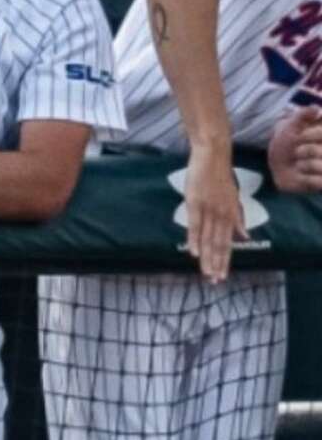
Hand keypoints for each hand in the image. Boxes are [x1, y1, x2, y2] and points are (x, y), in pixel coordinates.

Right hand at [182, 142, 245, 282]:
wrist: (212, 157)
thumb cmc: (220, 177)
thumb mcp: (234, 200)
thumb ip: (238, 219)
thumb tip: (245, 238)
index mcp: (231, 215)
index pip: (228, 243)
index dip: (225, 260)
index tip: (222, 275)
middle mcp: (222, 215)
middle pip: (218, 245)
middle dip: (216, 264)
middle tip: (213, 281)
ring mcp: (209, 210)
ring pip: (208, 239)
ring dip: (206, 258)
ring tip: (205, 273)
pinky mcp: (195, 203)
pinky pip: (195, 225)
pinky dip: (194, 240)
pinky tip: (194, 253)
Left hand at [270, 107, 321, 193]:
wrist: (277, 167)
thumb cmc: (286, 144)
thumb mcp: (289, 127)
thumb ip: (302, 116)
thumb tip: (315, 109)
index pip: (321, 133)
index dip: (309, 135)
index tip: (298, 136)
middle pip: (319, 150)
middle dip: (305, 150)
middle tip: (297, 152)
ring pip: (320, 165)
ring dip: (304, 164)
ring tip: (299, 165)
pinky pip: (319, 182)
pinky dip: (306, 179)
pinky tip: (302, 177)